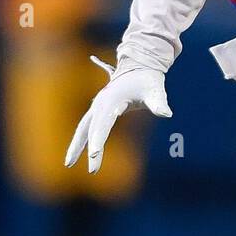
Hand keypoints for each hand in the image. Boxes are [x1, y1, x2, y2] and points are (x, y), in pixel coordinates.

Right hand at [65, 56, 171, 173]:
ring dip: (76, 145)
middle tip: (93, 171)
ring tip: (68, 164)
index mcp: (111, 100)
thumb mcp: (155, 90)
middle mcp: (100, 103)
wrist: (140, 65)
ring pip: (82, 128)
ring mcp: (97, 106)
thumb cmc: (148, 79)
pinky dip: (81, 140)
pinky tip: (76, 154)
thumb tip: (167, 113)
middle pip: (90, 129)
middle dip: (89, 149)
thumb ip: (159, 102)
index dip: (98, 140)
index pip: (103, 124)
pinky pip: (86, 127)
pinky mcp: (99, 110)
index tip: (95, 154)